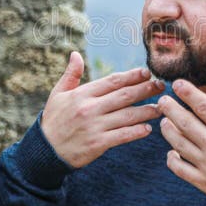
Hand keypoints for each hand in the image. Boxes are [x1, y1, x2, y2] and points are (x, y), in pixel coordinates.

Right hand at [41, 52, 164, 167]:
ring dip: (147, 111)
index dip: (131, 76)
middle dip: (145, 89)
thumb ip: (71, 75)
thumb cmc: (53, 120)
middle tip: (161, 85)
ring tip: (161, 107)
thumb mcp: (58, 94)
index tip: (147, 72)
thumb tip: (75, 54)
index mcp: (82, 94)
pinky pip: (122, 135)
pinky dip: (137, 132)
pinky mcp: (98, 144)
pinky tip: (148, 128)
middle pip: (124, 96)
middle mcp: (89, 108)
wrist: (44, 151)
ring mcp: (94, 126)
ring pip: (127, 116)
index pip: (112, 81)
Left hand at [158, 80, 205, 205]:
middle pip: (185, 122)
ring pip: (177, 143)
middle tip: (162, 100)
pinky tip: (172, 152)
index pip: (204, 106)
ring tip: (164, 122)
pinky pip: (179, 169)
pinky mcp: (203, 183)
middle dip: (170, 108)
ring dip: (167, 130)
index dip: (188, 92)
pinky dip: (171, 159)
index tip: (178, 84)